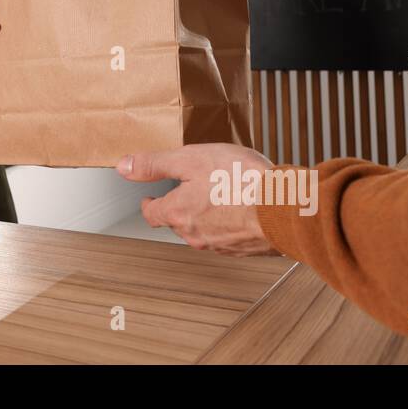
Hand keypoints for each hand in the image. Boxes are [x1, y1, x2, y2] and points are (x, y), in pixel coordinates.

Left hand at [117, 143, 281, 255]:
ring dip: (206, 215)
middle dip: (179, 208)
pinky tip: (242, 208)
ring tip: (218, 195)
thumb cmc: (240, 181)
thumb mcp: (191, 159)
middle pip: (178, 223)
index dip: (149, 204)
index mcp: (178, 213)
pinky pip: (229, 237)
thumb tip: (124, 167)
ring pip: (204, 230)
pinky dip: (230, 223)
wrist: (283, 208)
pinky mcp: (245, 249)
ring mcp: (221, 245)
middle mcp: (196, 235)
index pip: (152, 213)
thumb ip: (155, 164)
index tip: (150, 199)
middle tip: (187, 192)